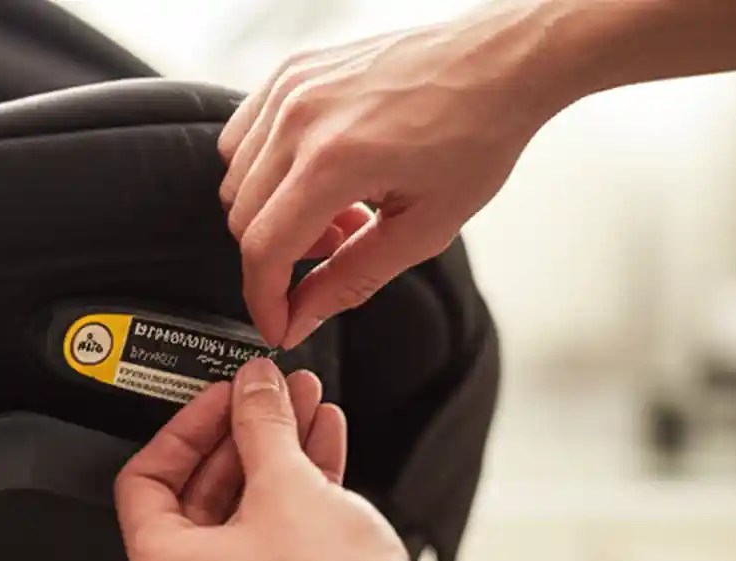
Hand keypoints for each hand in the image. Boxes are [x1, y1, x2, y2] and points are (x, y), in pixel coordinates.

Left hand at [114, 358, 422, 560]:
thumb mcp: (286, 483)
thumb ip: (261, 422)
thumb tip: (252, 390)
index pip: (146, 480)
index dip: (184, 427)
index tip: (220, 398)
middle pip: (203, 491)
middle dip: (243, 432)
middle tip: (267, 395)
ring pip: (249, 507)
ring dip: (276, 450)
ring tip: (303, 405)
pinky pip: (279, 532)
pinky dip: (297, 485)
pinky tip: (323, 442)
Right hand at [218, 2, 563, 347]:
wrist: (499, 63)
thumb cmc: (477, 130)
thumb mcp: (424, 227)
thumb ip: (352, 279)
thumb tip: (303, 315)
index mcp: (333, 160)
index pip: (263, 248)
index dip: (264, 299)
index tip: (277, 323)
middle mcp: (300, 117)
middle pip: (242, 217)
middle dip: (280, 256)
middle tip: (336, 250)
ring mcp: (290, 88)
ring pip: (236, 180)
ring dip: (274, 212)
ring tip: (336, 210)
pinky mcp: (291, 71)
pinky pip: (243, 138)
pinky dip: (266, 171)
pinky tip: (316, 176)